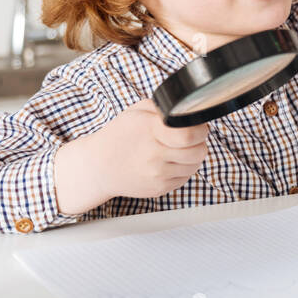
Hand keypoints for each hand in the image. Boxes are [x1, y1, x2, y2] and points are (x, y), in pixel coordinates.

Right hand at [55, 98, 208, 212]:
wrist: (98, 166)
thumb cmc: (118, 136)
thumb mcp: (136, 112)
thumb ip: (164, 108)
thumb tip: (188, 111)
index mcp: (150, 131)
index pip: (190, 135)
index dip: (200, 130)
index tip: (197, 127)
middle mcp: (154, 155)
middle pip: (198, 152)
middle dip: (199, 143)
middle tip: (189, 139)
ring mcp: (157, 174)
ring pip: (194, 166)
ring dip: (191, 157)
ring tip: (176, 150)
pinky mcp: (159, 188)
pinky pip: (184, 178)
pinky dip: (181, 169)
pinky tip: (167, 162)